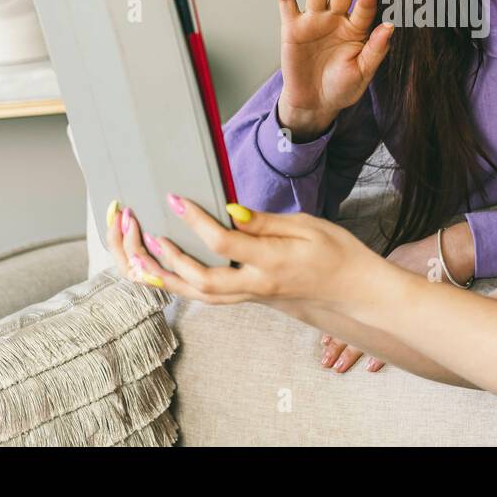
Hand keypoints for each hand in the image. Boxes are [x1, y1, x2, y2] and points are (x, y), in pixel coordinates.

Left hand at [103, 194, 382, 308]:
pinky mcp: (251, 298)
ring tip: (143, 257)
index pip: (224, 243)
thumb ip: (264, 222)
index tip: (176, 198)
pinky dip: (184, 286)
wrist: (353, 288)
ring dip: (169, 278)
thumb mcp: (307, 225)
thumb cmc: (336, 251)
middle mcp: (258, 285)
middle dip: (171, 258)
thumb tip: (230, 211)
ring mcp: (253, 296)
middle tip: (150, 234)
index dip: (196, 221)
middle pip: (203, 281)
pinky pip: (210, 297)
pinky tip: (168, 271)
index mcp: (273, 262)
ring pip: (201, 296)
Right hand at [275, 0, 393, 140]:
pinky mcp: (292, 26)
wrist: (314, 102)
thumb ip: (375, 51)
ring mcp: (314, 20)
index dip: (366, 4)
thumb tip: (390, 28)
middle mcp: (336, 19)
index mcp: (357, 29)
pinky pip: (287, 1)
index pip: (363, 12)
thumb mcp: (362, 73)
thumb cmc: (342, 87)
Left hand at [320, 221, 473, 373]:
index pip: (345, 310)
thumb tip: (361, 279)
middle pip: (351, 327)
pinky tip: (372, 366)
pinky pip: (390, 343)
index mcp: (370, 286)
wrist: (444, 259)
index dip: (334, 328)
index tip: (324, 342)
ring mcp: (391, 314)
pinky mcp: (407, 322)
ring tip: (340, 366)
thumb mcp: (391, 262)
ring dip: (352, 354)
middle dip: (337, 347)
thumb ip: (375, 274)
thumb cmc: (418, 257)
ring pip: (366, 339)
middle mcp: (377, 302)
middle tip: (326, 361)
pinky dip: (381, 356)